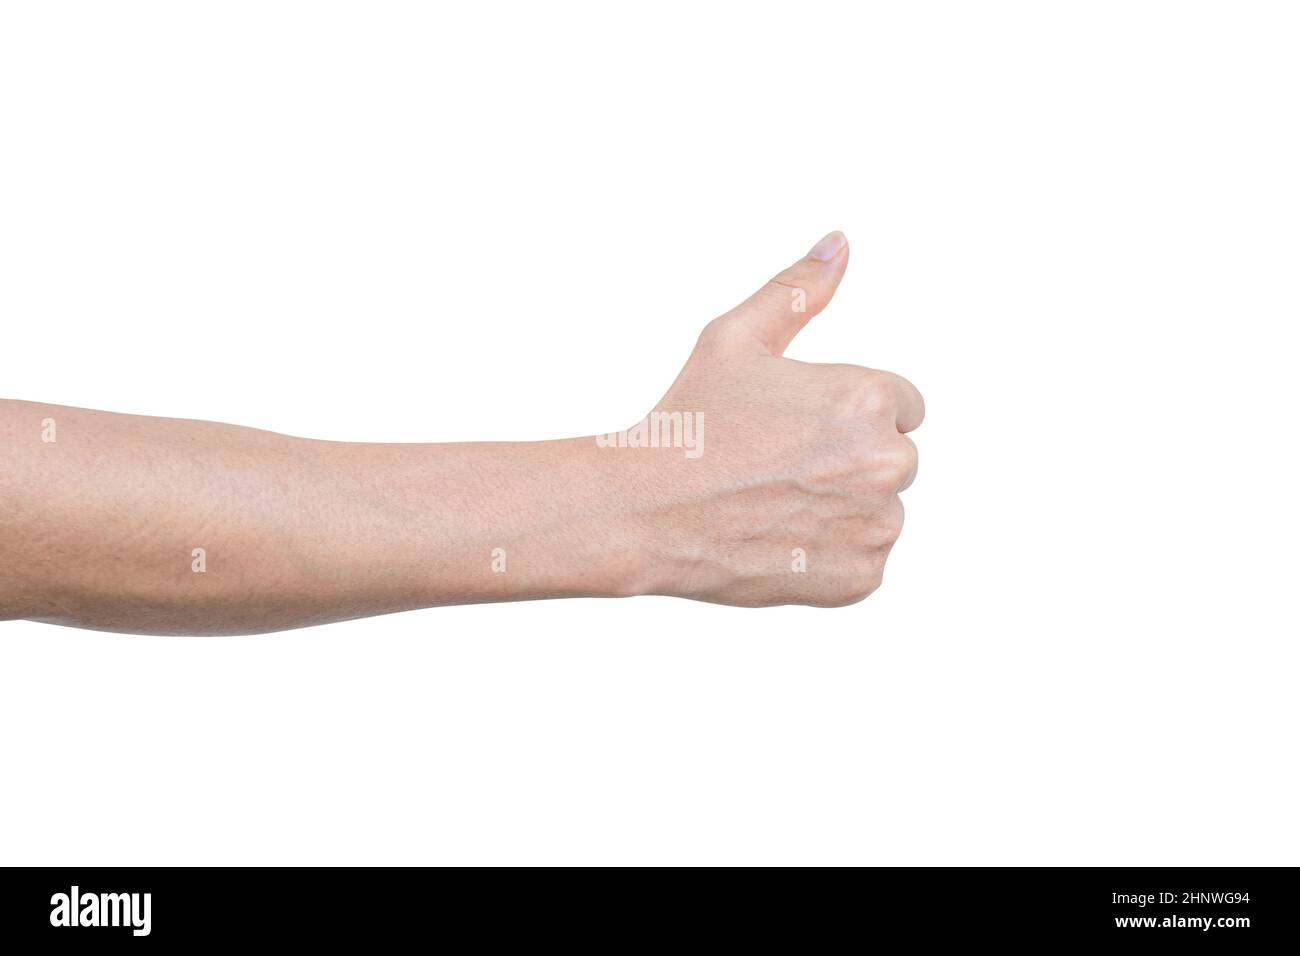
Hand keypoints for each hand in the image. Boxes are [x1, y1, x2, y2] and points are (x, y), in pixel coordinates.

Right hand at [615, 231, 923, 606]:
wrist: (646, 511)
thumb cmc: (688, 421)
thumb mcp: (735, 338)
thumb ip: (797, 291)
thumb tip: (840, 242)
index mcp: (870, 397)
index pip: (903, 406)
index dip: (845, 416)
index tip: (796, 431)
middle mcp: (887, 461)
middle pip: (893, 461)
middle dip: (848, 463)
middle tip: (776, 470)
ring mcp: (877, 526)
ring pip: (880, 513)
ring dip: (842, 511)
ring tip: (773, 507)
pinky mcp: (861, 578)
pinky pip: (864, 562)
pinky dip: (830, 557)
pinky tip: (778, 541)